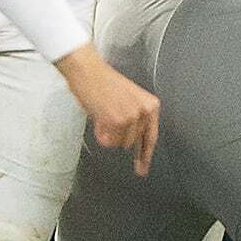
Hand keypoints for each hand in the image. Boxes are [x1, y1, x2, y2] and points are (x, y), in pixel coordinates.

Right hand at [60, 45, 159, 176]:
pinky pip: (107, 141)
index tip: (142, 168)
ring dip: (109, 134)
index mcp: (151, 105)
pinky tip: (98, 118)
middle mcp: (144, 112)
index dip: (145, 155)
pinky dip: (100, 133)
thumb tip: (134, 146)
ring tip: (102, 113)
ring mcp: (131, 117)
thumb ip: (135, 121)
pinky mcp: (116, 121)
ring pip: (119, 143)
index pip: (150, 137)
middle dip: (119, 137)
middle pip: (131, 142)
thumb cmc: (104, 83)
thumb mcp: (129, 100)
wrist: (89, 71)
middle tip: (107, 122)